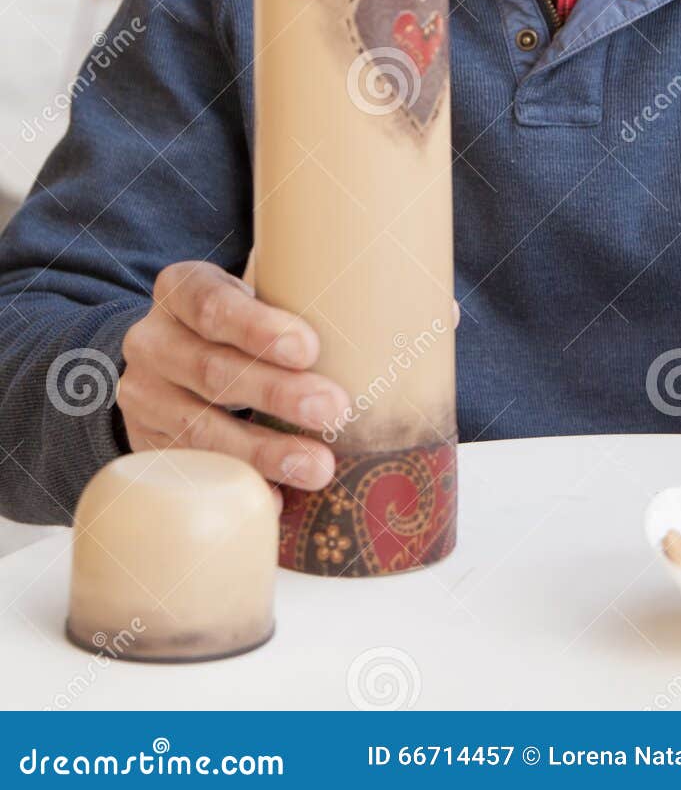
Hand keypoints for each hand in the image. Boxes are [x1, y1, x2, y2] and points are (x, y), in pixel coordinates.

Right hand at [117, 261, 351, 513]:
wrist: (172, 361)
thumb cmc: (241, 324)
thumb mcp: (260, 293)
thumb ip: (311, 296)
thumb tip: (427, 315)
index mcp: (182, 290)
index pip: (213, 304)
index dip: (258, 327)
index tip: (309, 348)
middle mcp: (152, 341)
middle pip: (212, 369)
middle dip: (277, 394)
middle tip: (334, 410)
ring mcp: (144, 398)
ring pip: (200, 428)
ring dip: (263, 451)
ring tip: (318, 467)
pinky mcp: (147, 446)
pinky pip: (191, 472)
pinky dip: (237, 486)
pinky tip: (277, 499)